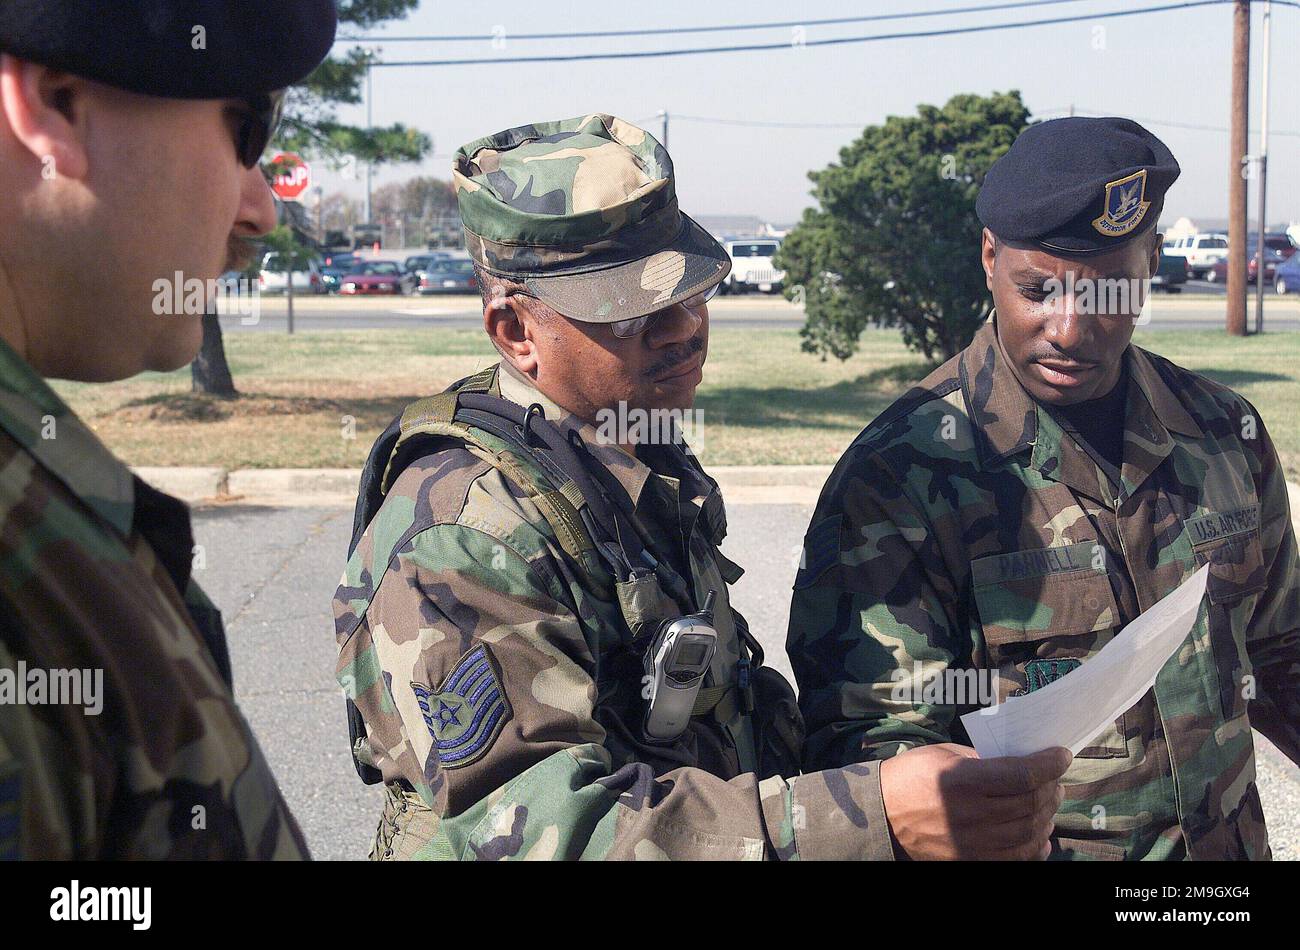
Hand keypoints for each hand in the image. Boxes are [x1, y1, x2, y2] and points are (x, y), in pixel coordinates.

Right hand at [880, 743, 1069, 859]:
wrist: (881, 815)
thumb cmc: (911, 775)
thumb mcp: (944, 754)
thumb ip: (983, 759)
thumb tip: (1022, 762)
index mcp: (961, 780)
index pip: (1022, 775)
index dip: (1049, 764)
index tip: (1062, 755)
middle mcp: (968, 813)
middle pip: (1029, 804)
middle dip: (1051, 789)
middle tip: (1057, 780)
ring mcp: (969, 843)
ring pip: (1027, 833)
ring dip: (1047, 816)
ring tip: (1049, 803)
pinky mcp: (969, 861)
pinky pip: (1014, 858)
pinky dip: (1035, 847)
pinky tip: (1041, 834)